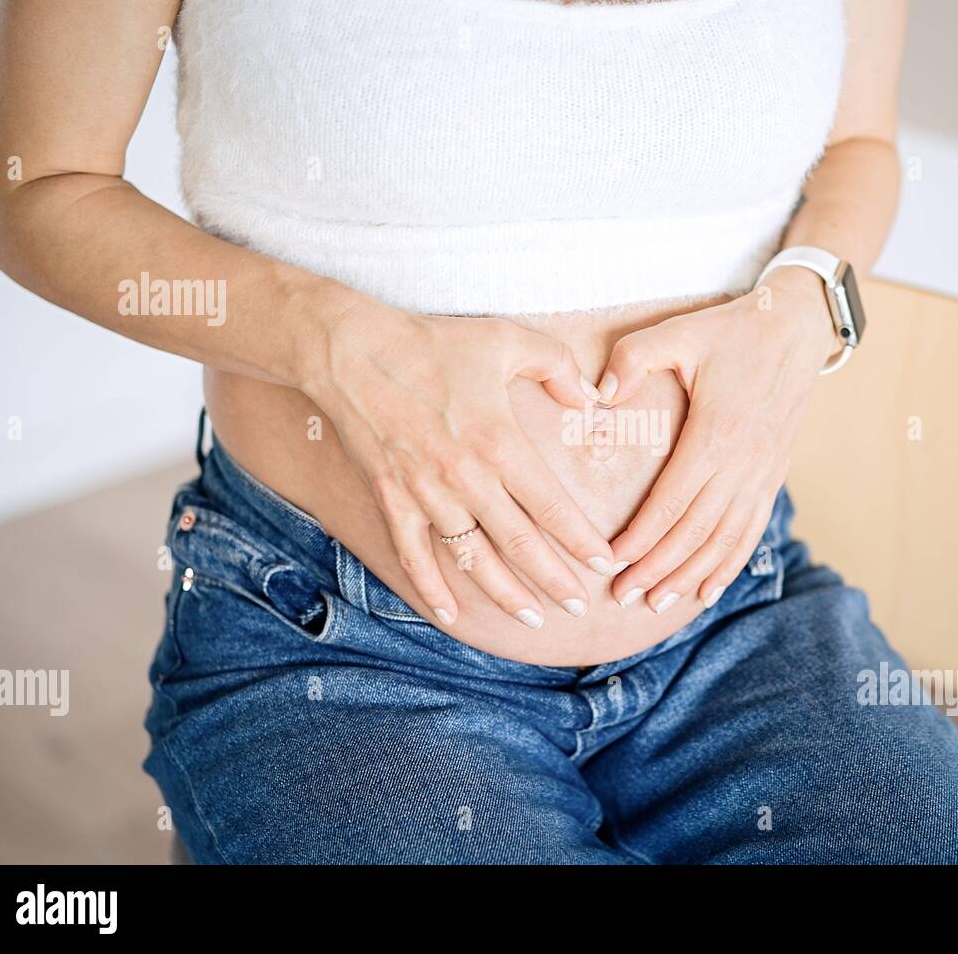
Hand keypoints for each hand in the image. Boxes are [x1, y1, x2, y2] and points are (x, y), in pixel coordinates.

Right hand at [301, 293, 614, 628]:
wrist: (352, 353)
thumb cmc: (434, 344)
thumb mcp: (507, 340)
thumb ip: (559, 367)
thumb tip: (594, 399)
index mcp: (501, 444)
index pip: (553, 508)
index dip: (582, 541)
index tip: (605, 564)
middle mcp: (467, 479)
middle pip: (521, 546)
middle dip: (555, 581)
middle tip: (581, 606)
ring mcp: (426, 496)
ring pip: (474, 561)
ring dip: (506, 595)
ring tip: (534, 618)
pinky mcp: (393, 501)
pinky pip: (415, 557)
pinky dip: (433, 590)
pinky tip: (453, 616)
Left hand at [596, 266, 834, 612]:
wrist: (797, 326)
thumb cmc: (731, 329)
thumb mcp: (678, 331)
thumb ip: (633, 359)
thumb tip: (597, 395)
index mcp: (717, 433)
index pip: (672, 501)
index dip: (642, 537)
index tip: (612, 561)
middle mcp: (744, 463)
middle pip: (695, 532)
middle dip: (657, 568)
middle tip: (622, 596)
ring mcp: (763, 473)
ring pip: (724, 540)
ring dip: (690, 575)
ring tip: (657, 602)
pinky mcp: (774, 475)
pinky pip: (751, 532)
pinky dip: (728, 566)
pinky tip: (706, 592)